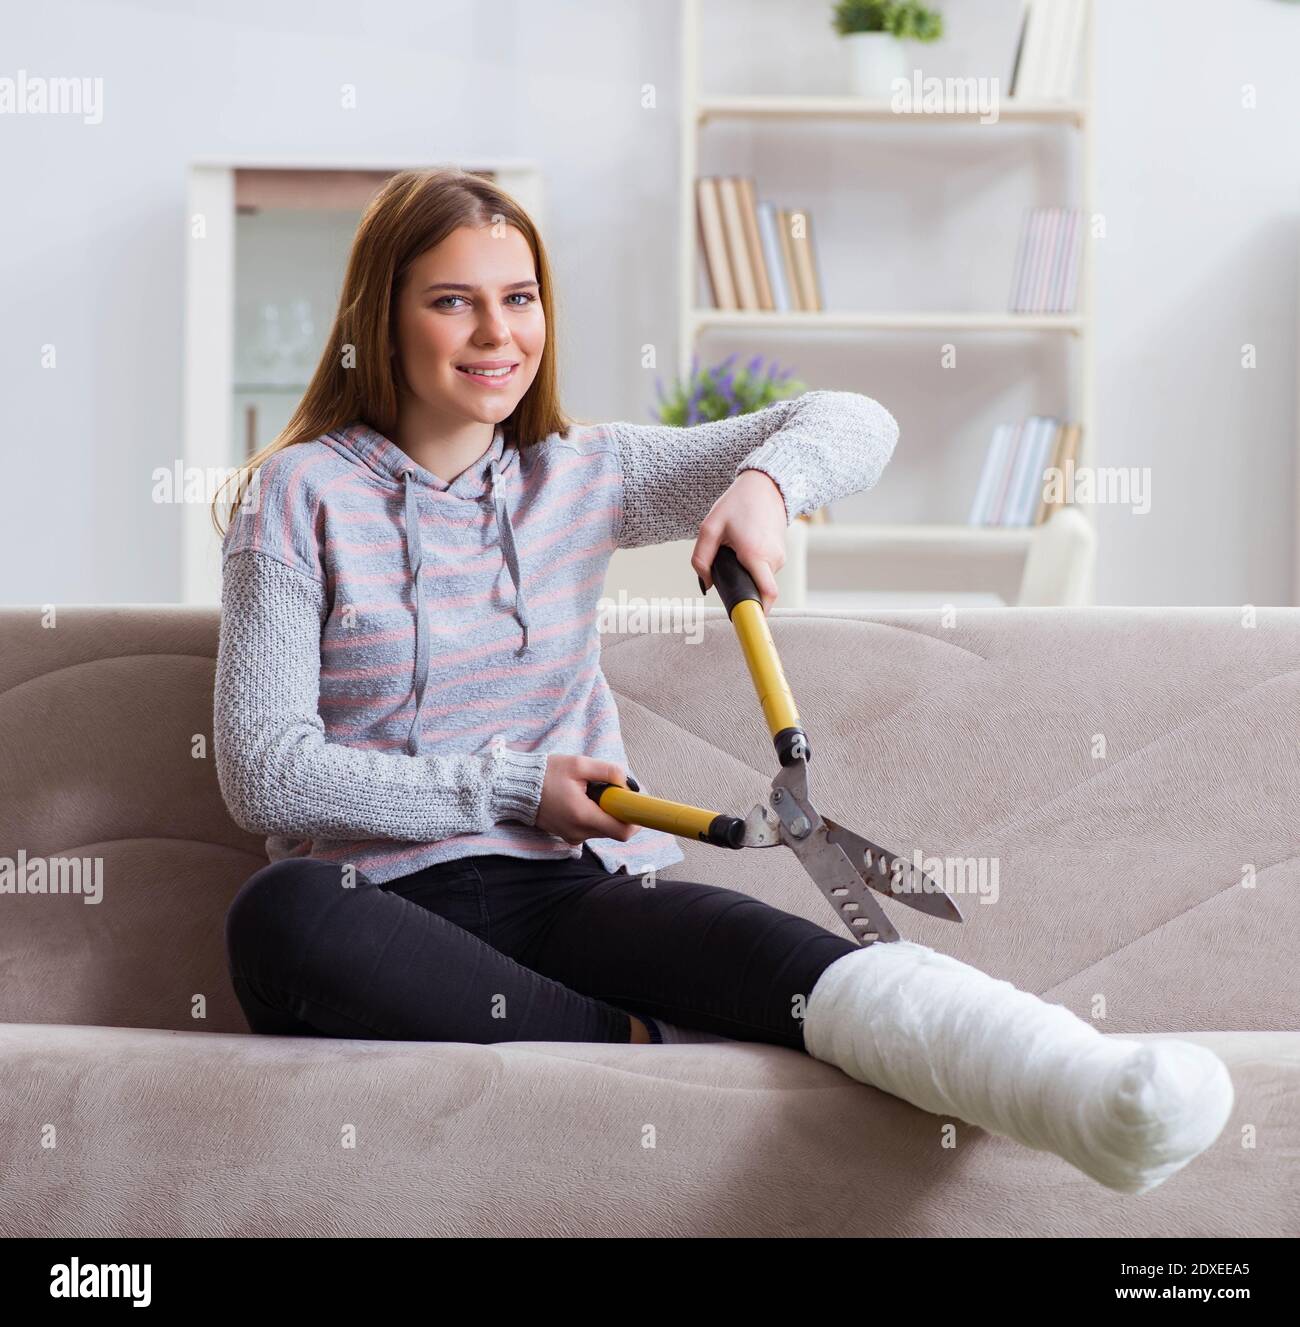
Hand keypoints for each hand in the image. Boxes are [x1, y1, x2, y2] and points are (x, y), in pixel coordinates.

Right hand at [535, 754, 638, 845]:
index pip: (623, 831)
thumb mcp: (579, 764)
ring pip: (603, 829)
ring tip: (590, 791)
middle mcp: (579, 832)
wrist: (516, 788)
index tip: (637, 804)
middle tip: (610, 789)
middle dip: (618, 810)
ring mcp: (572, 837)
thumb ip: (608, 771)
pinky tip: (581, 799)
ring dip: (605, 812)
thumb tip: (627, 783)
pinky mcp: (568, 836)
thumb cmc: (546, 774)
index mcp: (583, 816)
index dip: (635, 818)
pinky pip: (590, 828)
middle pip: (615, 829)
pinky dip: (593, 815)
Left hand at [692, 469, 786, 613]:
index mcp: (755, 554)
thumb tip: (705, 584)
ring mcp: (780, 557)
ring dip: (746, 571)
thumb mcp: (709, 528)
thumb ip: (701, 559)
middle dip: (741, 585)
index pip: (767, 594)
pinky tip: (744, 545)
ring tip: (735, 547)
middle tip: (726, 566)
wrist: (766, 485)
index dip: (758, 612)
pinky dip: (753, 565)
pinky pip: (765, 569)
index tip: (748, 622)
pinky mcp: (781, 554)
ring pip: (760, 578)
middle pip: (757, 588)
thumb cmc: (737, 504)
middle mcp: (773, 559)